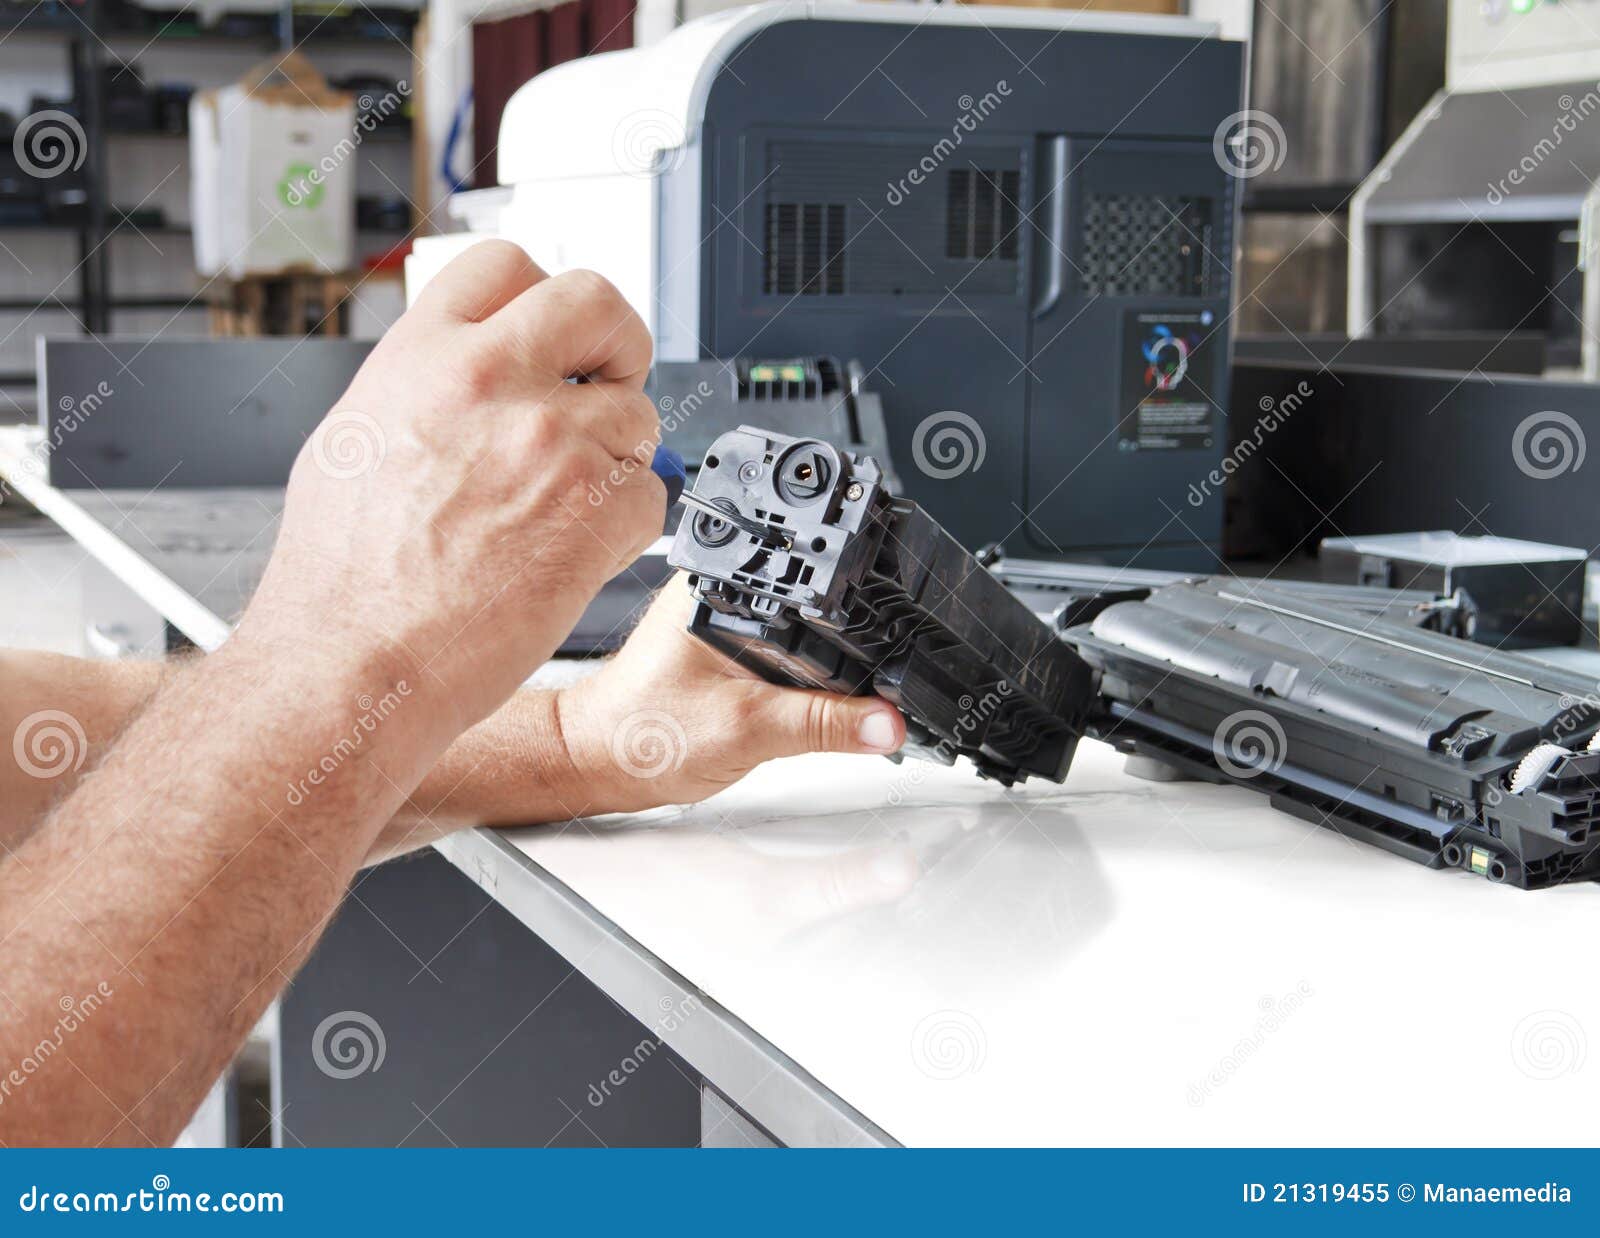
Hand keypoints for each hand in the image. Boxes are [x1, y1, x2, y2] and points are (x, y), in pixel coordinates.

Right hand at [237, 242, 665, 740]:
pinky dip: (627, 525)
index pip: (508, 266)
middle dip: (617, 342)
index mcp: (424, 356)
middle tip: (609, 383)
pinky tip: (575, 550)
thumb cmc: (343, 576)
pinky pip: (650, 493)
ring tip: (566, 505)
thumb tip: (469, 365)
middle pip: (599, 303)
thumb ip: (424, 384)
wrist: (357, 659)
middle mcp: (489, 382)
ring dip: (619, 455)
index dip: (545, 295)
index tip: (557, 333)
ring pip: (638, 414)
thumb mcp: (355, 437)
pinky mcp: (594, 508)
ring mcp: (549, 441)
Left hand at [554, 575, 906, 815]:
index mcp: (720, 584)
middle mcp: (723, 590)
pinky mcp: (732, 646)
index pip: (811, 579)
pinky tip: (809, 700)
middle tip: (870, 687)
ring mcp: (728, 618)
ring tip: (839, 695)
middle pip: (817, 603)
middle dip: (850, 643)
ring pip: (806, 631)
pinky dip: (810, 676)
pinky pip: (789, 652)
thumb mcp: (745, 731)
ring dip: (830, 662)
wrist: (598, 763)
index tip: (896, 646)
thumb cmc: (641, 737)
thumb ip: (821, 724)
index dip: (860, 608)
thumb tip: (886, 722)